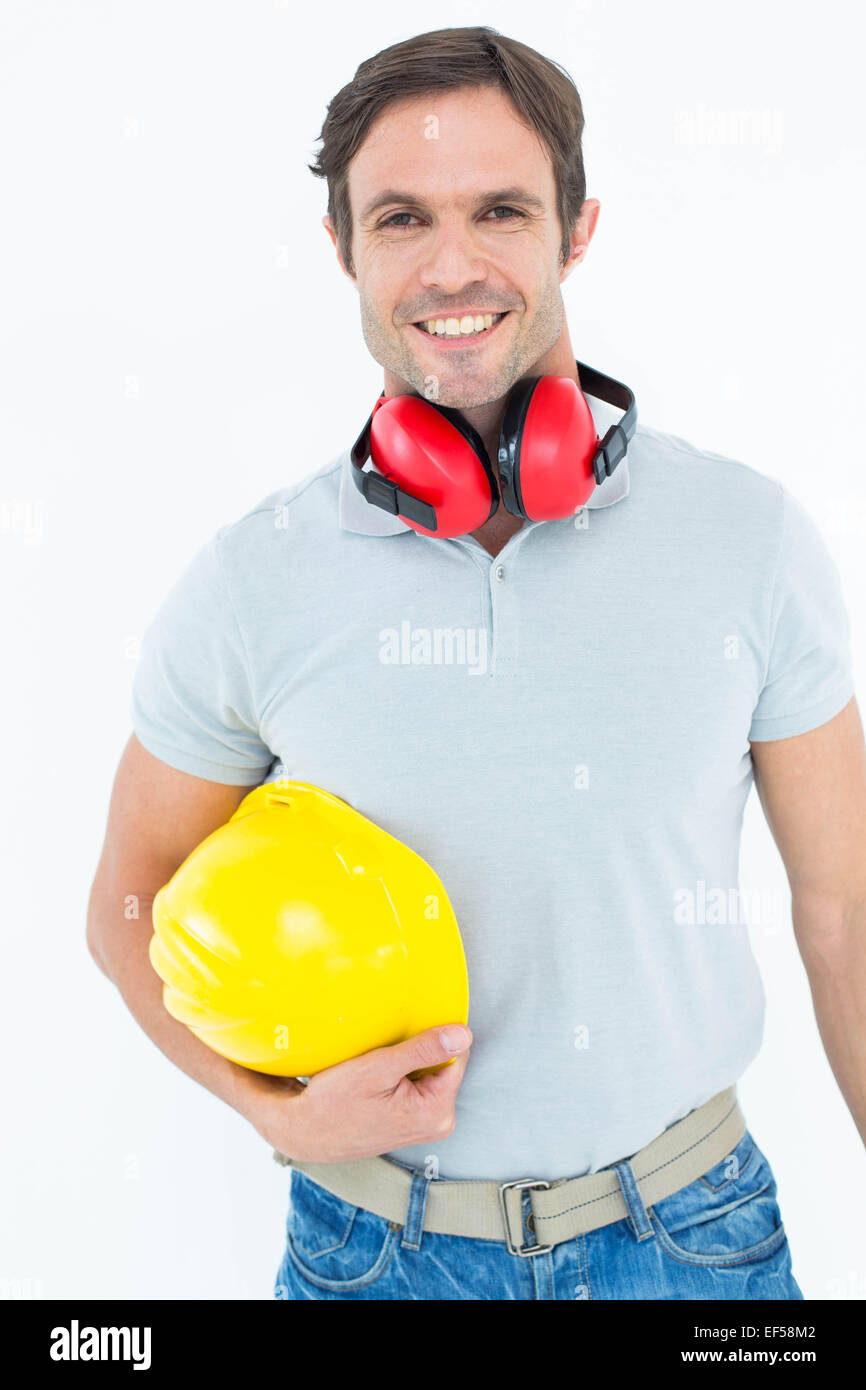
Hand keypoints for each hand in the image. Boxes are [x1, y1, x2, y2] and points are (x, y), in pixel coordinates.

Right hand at [251, 1024, 472, 1162]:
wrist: (304, 1131)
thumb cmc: (333, 1104)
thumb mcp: (377, 1069)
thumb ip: (423, 1051)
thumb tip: (464, 1034)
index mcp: (437, 1112)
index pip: (457, 1055)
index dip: (435, 1035)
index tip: (407, 1031)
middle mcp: (438, 1122)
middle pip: (445, 1063)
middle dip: (421, 1049)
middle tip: (387, 1050)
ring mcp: (425, 1124)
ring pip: (429, 1072)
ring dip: (408, 1061)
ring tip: (379, 1065)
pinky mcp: (411, 1121)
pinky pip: (417, 1084)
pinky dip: (401, 1073)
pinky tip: (378, 1076)